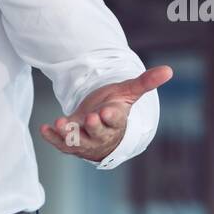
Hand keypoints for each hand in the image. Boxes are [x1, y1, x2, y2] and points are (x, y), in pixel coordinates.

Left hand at [40, 65, 172, 162]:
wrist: (99, 125)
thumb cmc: (113, 106)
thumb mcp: (127, 93)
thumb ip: (144, 82)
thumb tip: (169, 70)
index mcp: (116, 121)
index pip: (115, 120)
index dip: (111, 117)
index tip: (107, 111)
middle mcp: (101, 133)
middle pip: (97, 133)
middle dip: (93, 127)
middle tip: (89, 119)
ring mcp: (84, 140)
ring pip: (77, 141)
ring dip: (68, 134)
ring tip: (59, 123)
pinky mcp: (70, 143)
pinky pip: (61, 143)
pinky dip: (52, 137)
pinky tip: (44, 128)